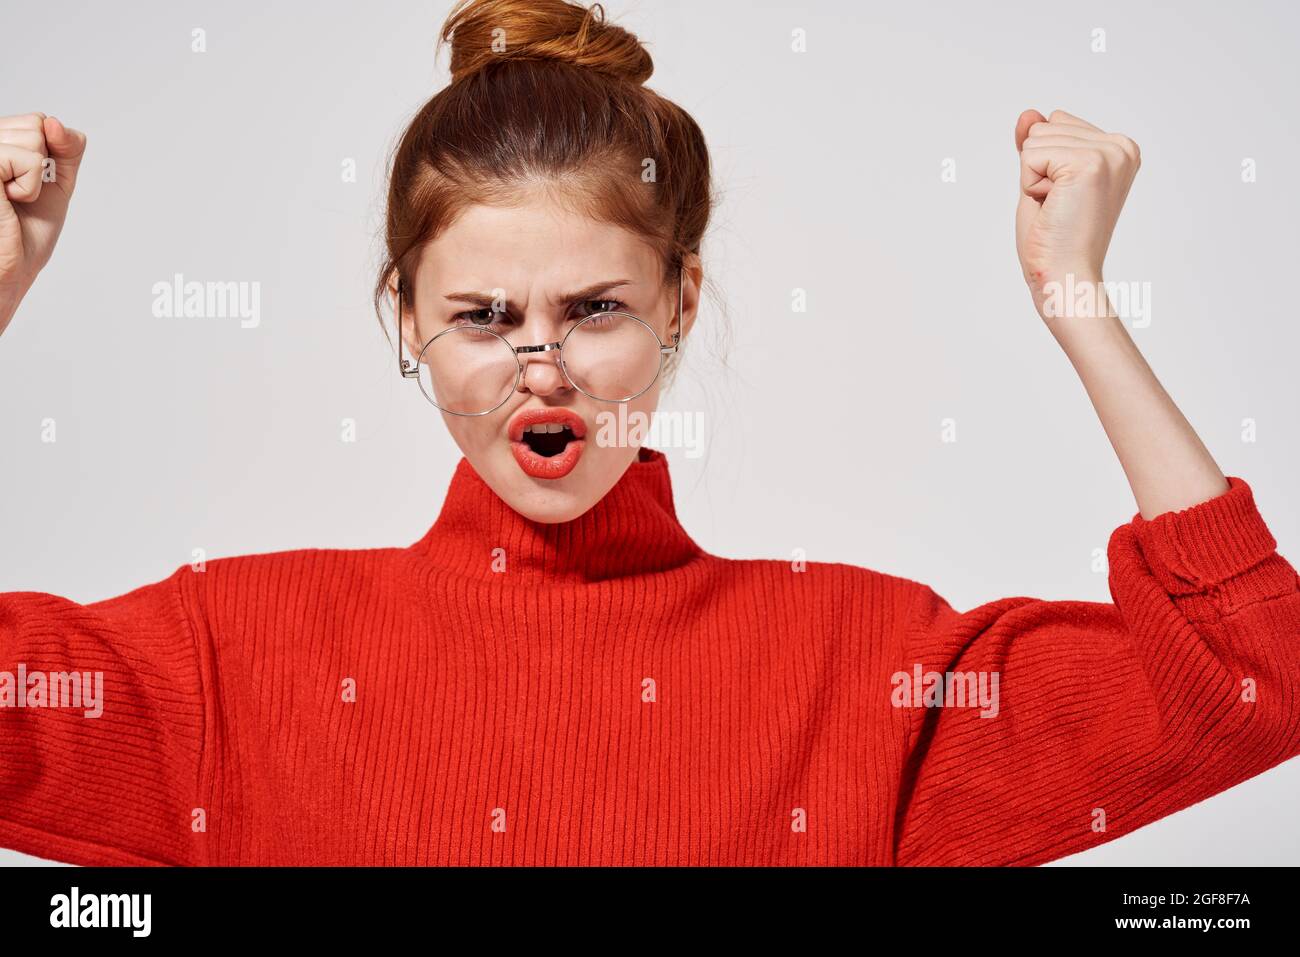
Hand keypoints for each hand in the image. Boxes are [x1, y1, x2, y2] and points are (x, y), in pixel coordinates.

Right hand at [0, 113, 87, 336]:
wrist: (9, 271)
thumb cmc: (26, 233)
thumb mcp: (57, 183)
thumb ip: (67, 149)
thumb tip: (55, 123)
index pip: (39, 121)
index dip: (50, 155)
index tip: (30, 184)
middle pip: (38, 124)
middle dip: (42, 165)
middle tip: (18, 195)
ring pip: (34, 137)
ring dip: (35, 178)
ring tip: (10, 199)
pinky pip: (27, 157)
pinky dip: (29, 185)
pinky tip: (7, 200)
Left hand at [1014, 109, 1139, 319]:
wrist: (1066, 275)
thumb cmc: (1054, 240)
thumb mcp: (1041, 180)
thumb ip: (1037, 144)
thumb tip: (1028, 113)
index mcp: (1118, 148)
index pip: (1055, 123)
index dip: (1044, 164)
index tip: (1064, 198)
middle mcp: (1121, 146)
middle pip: (1044, 127)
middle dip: (1037, 170)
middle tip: (1059, 207)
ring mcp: (1109, 153)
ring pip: (1035, 139)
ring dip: (1034, 179)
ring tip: (1058, 208)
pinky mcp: (1090, 163)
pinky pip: (1030, 155)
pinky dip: (1030, 185)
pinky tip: (1054, 207)